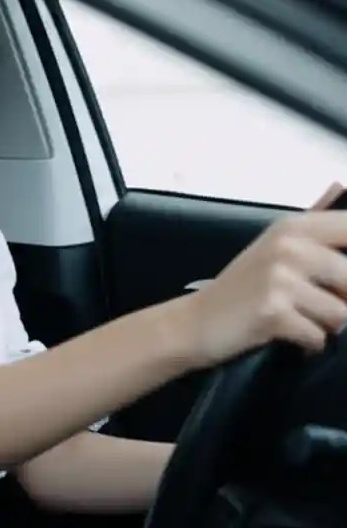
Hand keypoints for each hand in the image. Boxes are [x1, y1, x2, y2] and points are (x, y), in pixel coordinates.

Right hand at [182, 184, 346, 368]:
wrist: (194, 322)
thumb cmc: (242, 287)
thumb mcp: (277, 245)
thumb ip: (318, 224)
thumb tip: (340, 184)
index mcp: (294, 227)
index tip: (335, 277)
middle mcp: (289, 246)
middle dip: (342, 301)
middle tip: (313, 305)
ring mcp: (279, 279)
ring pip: (341, 313)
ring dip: (325, 326)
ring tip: (299, 320)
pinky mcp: (273, 311)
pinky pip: (319, 336)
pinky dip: (307, 343)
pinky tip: (286, 333)